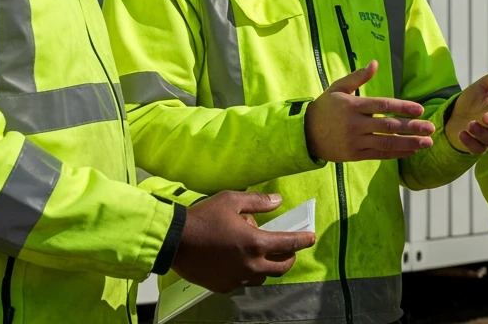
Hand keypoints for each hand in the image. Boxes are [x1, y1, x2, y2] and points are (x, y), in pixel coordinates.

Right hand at [171, 191, 315, 292]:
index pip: (288, 244)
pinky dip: (248, 272)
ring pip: (263, 276)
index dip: (303, 241)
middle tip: (289, 249)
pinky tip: (241, 261)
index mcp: (255, 242)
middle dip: (289, 257)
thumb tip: (277, 201)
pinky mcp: (224, 286)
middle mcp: (250, 264)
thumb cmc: (204, 217)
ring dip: (268, 266)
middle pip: (281, 267)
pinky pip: (244, 281)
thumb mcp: (232, 200)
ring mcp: (237, 278)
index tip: (311, 238)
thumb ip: (258, 201)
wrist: (175, 241)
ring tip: (262, 253)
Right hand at [304, 60, 435, 162]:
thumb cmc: (325, 107)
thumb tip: (375, 63)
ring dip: (409, 143)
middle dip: (412, 127)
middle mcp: (355, 124)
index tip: (421, 109)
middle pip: (389, 126)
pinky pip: (380, 155)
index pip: (383, 106)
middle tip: (431, 127)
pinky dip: (397, 153)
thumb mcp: (338, 88)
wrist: (305, 133)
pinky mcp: (355, 155)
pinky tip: (411, 151)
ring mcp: (355, 141)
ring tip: (427, 142)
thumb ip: (358, 77)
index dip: (403, 108)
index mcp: (353, 106)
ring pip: (387, 143)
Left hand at [444, 60, 487, 153]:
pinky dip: (470, 143)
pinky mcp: (476, 146)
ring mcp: (487, 136)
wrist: (454, 115)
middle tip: (485, 116)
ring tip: (469, 124)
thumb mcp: (482, 85)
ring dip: (480, 132)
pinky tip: (462, 134)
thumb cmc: (472, 100)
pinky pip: (477, 149)